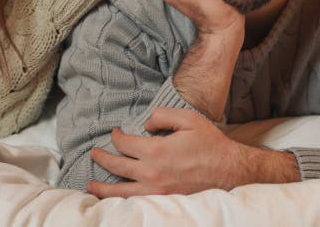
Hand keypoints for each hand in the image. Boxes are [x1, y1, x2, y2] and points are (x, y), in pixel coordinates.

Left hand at [87, 108, 298, 197]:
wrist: (229, 171)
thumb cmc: (210, 144)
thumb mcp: (188, 119)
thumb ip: (162, 116)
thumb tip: (146, 125)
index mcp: (156, 150)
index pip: (124, 144)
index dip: (116, 137)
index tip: (116, 133)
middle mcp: (151, 173)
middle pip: (117, 167)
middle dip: (102, 159)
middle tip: (94, 154)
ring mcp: (155, 191)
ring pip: (120, 191)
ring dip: (102, 186)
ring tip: (90, 184)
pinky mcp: (162, 201)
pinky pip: (134, 202)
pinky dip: (119, 201)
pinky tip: (113, 199)